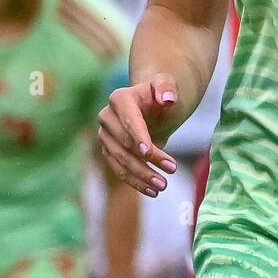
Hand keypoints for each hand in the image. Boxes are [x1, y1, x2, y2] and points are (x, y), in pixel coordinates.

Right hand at [97, 75, 180, 197]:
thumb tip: (168, 99)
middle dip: (148, 159)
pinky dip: (135, 182)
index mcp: (119, 98)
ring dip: (142, 175)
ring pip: (121, 160)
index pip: (129, 119)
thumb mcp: (167, 86)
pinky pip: (119, 170)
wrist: (150, 107)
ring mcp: (105, 136)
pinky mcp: (108, 152)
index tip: (148, 152)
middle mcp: (106, 117)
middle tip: (172, 169)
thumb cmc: (160, 95)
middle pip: (125, 143)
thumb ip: (168, 87)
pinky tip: (152, 191)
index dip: (138, 136)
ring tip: (163, 185)